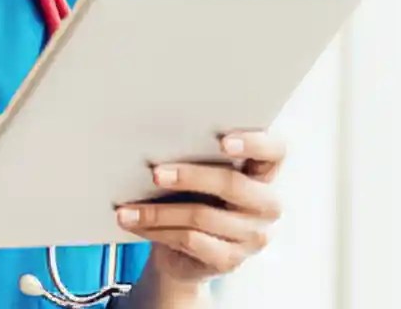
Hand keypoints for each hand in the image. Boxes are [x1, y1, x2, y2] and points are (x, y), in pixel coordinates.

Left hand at [114, 131, 285, 287]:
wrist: (181, 253)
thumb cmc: (191, 199)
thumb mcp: (196, 177)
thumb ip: (194, 158)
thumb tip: (157, 146)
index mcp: (262, 174)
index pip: (274, 151)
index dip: (254, 143)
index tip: (223, 141)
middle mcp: (265, 205)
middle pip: (232, 184)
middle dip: (191, 176)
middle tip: (155, 173)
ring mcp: (252, 236)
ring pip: (202, 216)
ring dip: (157, 211)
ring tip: (126, 209)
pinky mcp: (230, 260)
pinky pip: (190, 240)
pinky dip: (156, 230)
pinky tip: (133, 223)